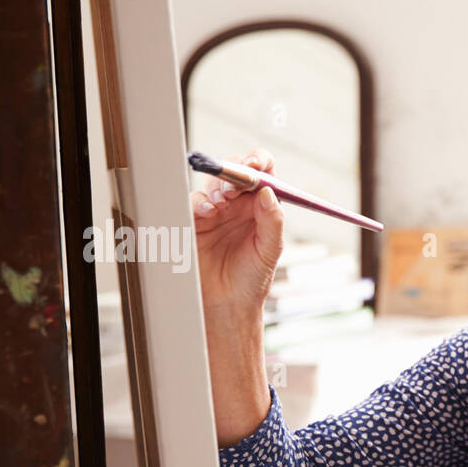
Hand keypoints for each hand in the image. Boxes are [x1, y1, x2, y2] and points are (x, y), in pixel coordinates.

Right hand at [191, 147, 283, 315]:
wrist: (226, 304)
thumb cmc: (252, 279)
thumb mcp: (270, 250)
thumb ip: (273, 221)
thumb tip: (269, 192)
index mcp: (262, 206)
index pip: (263, 172)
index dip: (258, 162)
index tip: (255, 165)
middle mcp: (239, 204)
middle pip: (236, 172)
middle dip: (235, 171)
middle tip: (236, 183)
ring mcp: (216, 211)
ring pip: (214, 183)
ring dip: (218, 187)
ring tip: (223, 201)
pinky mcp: (195, 221)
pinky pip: (194, 201)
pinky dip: (200, 202)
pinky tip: (208, 211)